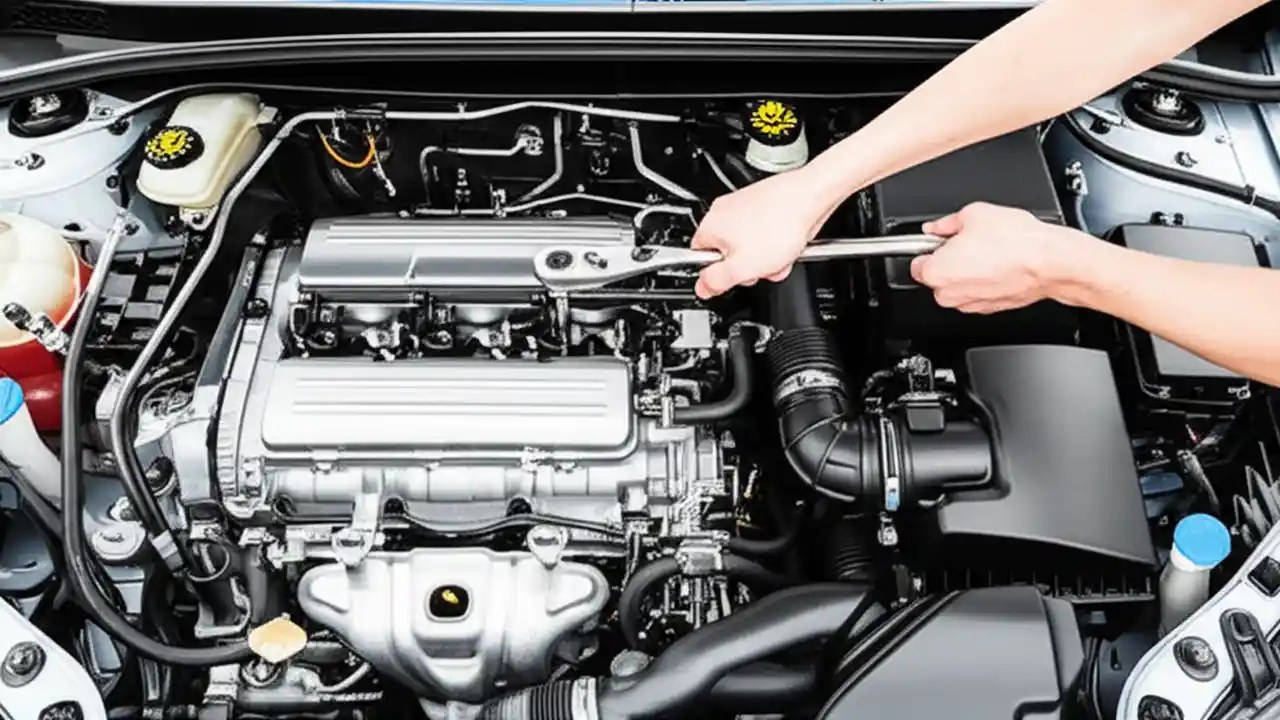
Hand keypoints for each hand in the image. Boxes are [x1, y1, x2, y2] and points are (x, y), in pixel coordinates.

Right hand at [692, 168, 840, 298]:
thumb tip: (702, 288)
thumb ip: (716, 281)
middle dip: (748, 266)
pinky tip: (787, 244)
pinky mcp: (762, 205)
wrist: (810, 197)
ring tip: (780, 254)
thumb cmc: (779, 225)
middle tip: (763, 266)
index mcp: (710, 226)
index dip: (719, 274)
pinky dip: (775, 242)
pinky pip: (763, 233)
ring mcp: (744, 206)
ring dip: (766, 257)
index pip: (700, 259)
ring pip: (750, 246)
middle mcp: (723, 212)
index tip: (736, 277)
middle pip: (727, 253)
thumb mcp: (742, 267)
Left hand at [910, 202, 1089, 312]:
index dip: (930, 248)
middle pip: (936, 277)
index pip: (917, 263)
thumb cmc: (1015, 241)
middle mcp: (949, 294)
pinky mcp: (989, 309)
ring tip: (988, 252)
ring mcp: (970, 304)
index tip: (941, 241)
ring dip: (966, 272)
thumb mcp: (973, 214)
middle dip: (948, 260)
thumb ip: (946, 223)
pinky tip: (998, 265)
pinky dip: (983, 281)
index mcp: (936, 272)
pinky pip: (977, 293)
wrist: (1049, 262)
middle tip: (968, 243)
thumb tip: (936, 227)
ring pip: (957, 287)